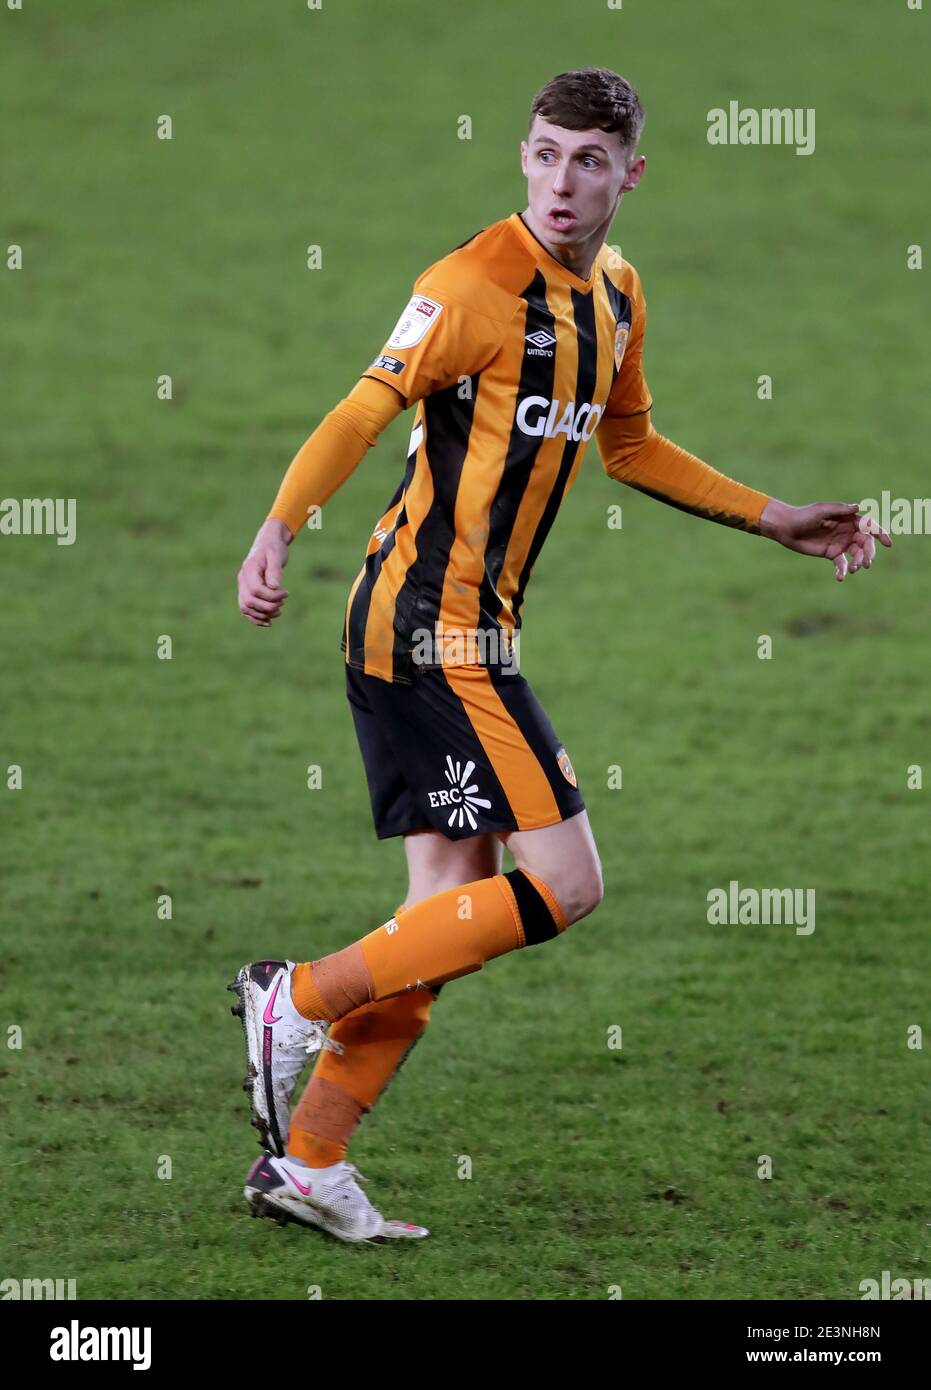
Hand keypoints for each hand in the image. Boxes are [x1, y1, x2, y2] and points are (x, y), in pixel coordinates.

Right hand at [238, 518, 291, 625]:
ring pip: (246, 608)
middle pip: (249, 601)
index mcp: (249, 569)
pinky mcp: (247, 592)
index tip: (286, 593)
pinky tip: (269, 622)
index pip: (256, 590)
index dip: (272, 596)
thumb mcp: (277, 555)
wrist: (268, 544)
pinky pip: (246, 609)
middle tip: (283, 603)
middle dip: (268, 607)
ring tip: (279, 612)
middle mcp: (242, 579)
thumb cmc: (274, 548)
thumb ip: (275, 570)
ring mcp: (243, 586)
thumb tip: (274, 587)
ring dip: (262, 614)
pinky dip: (256, 618)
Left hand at [759, 499, 891, 580]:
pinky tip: (840, 577)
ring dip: (858, 563)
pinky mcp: (831, 554)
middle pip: (866, 543)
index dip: (880, 533)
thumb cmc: (804, 515)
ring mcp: (841, 543)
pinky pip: (841, 563)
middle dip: (869, 553)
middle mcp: (848, 531)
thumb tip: (858, 506)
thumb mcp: (822, 510)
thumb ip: (840, 510)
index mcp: (849, 518)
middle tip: (867, 564)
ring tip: (853, 570)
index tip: (888, 543)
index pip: (869, 526)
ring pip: (856, 554)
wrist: (787, 528)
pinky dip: (843, 571)